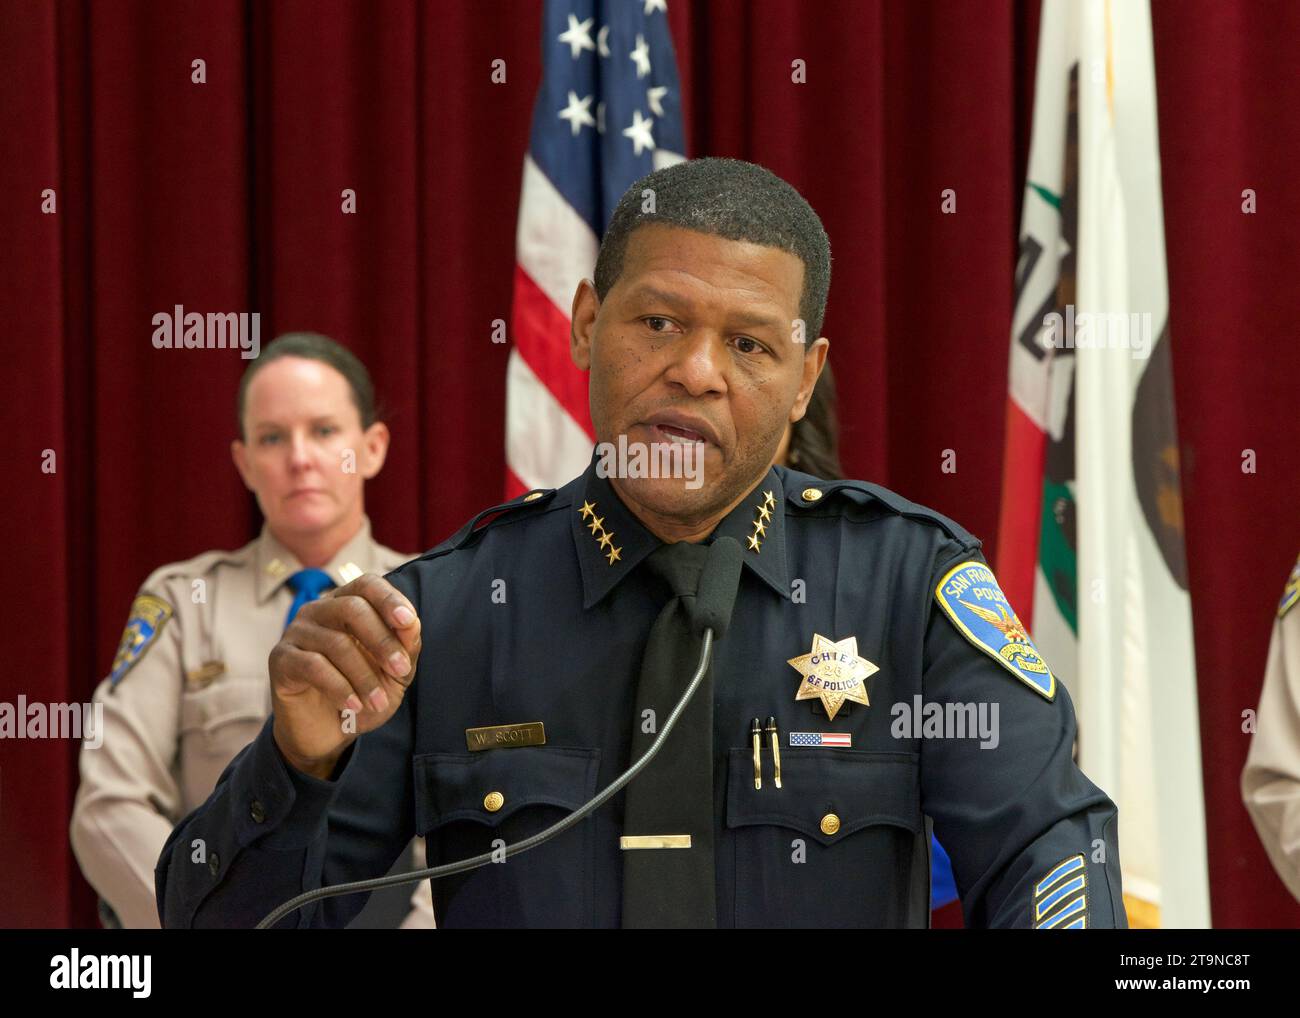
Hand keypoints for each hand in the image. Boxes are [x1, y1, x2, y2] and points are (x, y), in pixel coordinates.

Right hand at [269, 573, 420, 777]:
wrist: (327, 732)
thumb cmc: (363, 693)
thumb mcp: (394, 673)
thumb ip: (406, 646)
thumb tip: (411, 622)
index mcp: (347, 604)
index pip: (366, 585)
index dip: (388, 598)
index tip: (408, 621)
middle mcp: (319, 611)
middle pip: (351, 608)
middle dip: (382, 640)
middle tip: (400, 670)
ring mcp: (296, 632)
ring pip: (336, 642)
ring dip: (364, 676)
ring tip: (378, 702)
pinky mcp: (281, 658)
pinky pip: (313, 666)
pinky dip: (339, 688)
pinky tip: (353, 706)